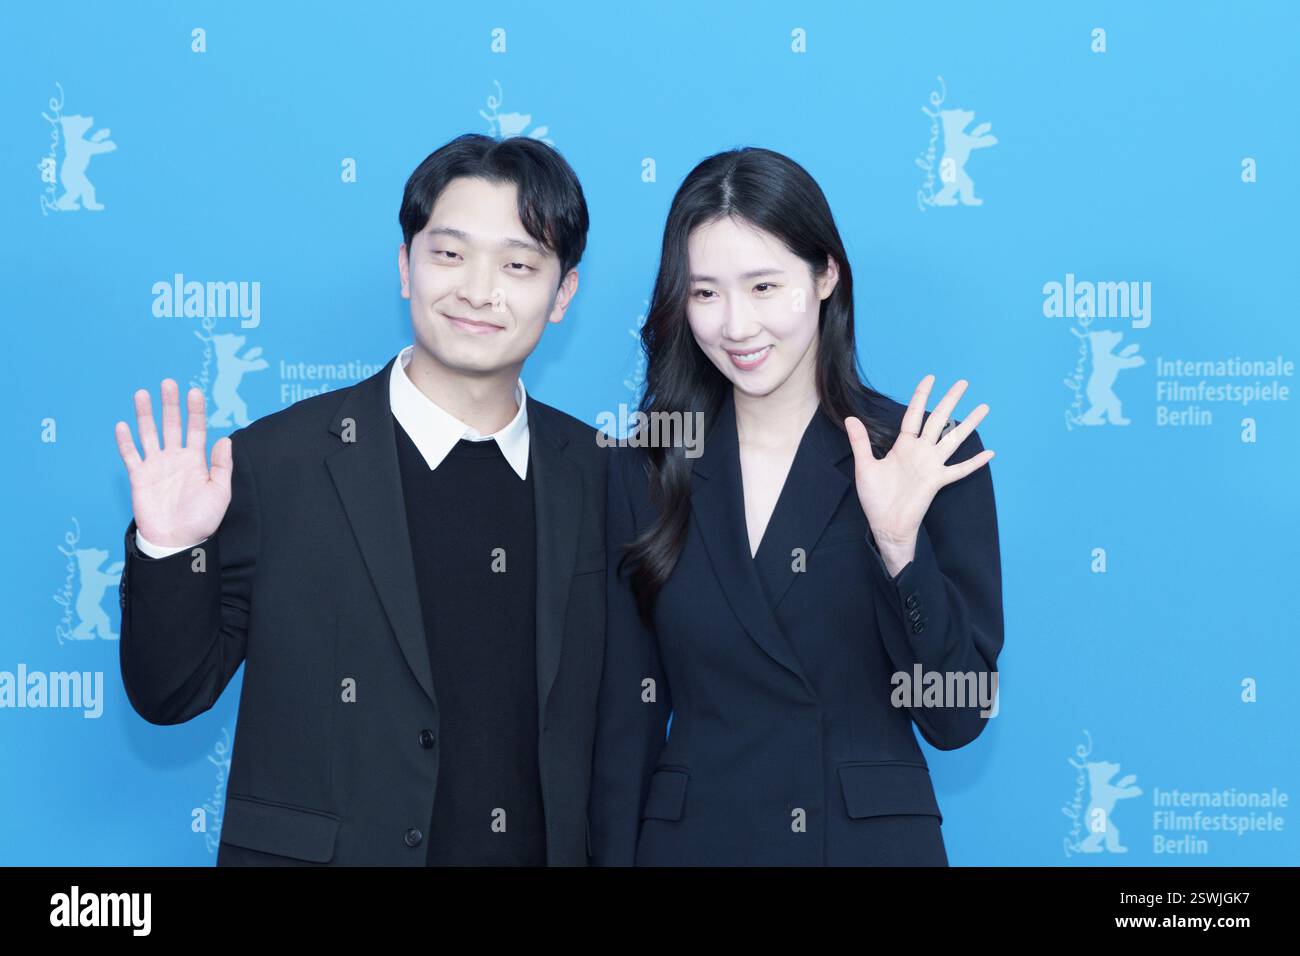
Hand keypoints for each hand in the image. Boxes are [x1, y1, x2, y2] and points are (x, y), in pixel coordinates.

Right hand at [115, 380, 232, 547]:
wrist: (177, 541)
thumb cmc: (202, 520)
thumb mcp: (220, 492)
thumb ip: (221, 466)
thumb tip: (225, 439)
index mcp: (196, 461)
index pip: (195, 429)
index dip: (195, 411)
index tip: (194, 391)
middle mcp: (175, 459)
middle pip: (171, 425)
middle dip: (170, 404)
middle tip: (168, 383)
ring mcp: (156, 466)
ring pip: (149, 434)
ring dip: (145, 414)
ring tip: (142, 393)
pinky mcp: (139, 477)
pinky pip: (130, 455)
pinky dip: (125, 441)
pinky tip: (122, 425)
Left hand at [844, 375, 994, 547]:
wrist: (885, 524)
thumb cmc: (875, 497)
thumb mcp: (865, 466)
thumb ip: (861, 442)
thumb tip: (850, 418)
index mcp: (903, 445)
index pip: (914, 414)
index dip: (921, 396)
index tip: (931, 378)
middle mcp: (920, 451)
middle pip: (938, 420)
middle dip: (950, 401)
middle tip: (963, 383)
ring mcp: (931, 465)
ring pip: (953, 439)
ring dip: (969, 424)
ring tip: (984, 407)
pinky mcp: (937, 481)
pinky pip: (959, 470)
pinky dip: (974, 462)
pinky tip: (990, 453)